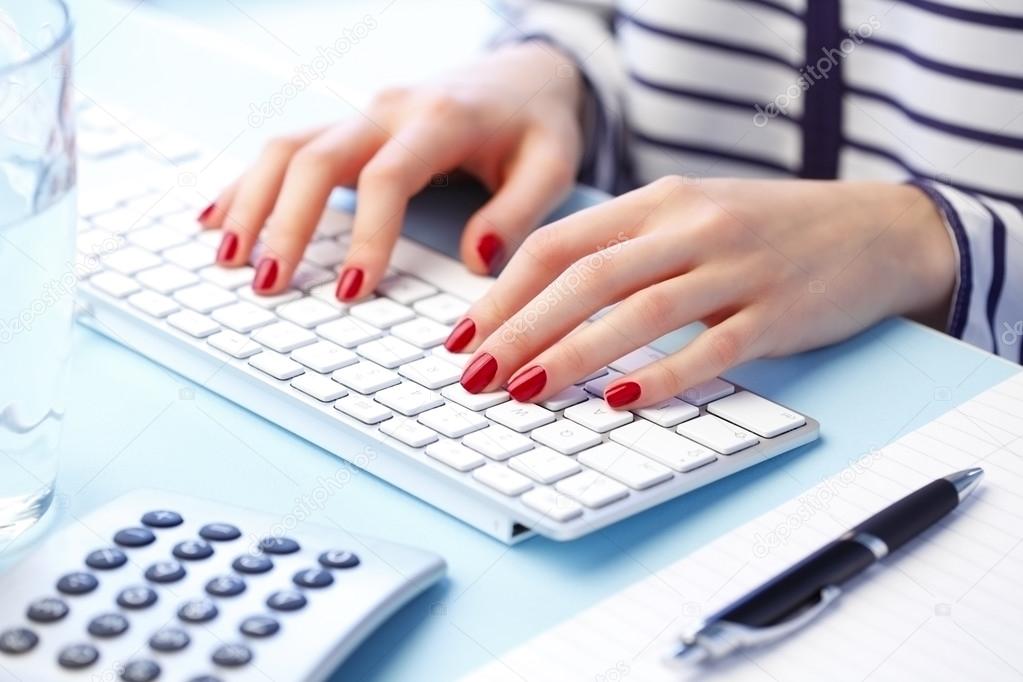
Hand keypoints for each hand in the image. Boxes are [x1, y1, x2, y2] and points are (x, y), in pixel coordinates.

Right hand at [199, 41, 582, 298]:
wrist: (527, 74)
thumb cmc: (538, 124)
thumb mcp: (551, 165)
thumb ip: (517, 213)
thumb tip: (475, 262)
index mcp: (442, 119)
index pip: (389, 176)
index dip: (367, 235)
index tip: (350, 292)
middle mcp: (391, 110)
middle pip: (317, 157)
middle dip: (286, 222)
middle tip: (268, 282)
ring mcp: (365, 114)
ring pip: (289, 148)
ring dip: (252, 201)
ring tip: (228, 257)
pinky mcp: (353, 126)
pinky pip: (289, 147)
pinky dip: (251, 183)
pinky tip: (219, 217)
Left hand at [448, 177, 955, 408]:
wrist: (876, 229)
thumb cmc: (764, 231)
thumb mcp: (689, 217)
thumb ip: (623, 250)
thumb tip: (540, 304)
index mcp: (658, 201)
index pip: (559, 245)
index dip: (503, 294)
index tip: (463, 337)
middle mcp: (690, 226)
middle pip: (586, 278)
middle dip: (520, 329)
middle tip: (476, 374)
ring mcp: (736, 267)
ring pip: (639, 311)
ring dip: (573, 354)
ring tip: (525, 391)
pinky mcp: (778, 312)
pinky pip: (711, 347)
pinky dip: (662, 376)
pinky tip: (620, 401)